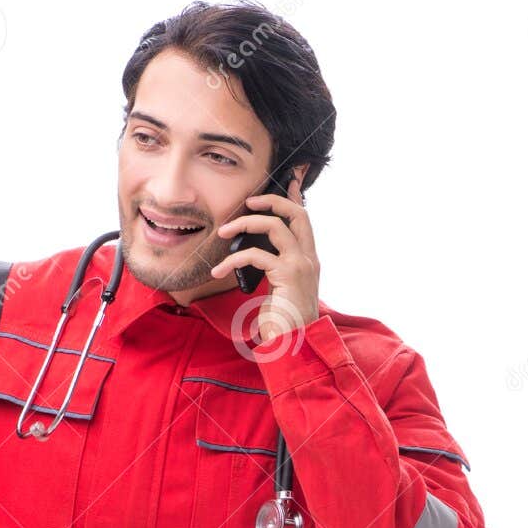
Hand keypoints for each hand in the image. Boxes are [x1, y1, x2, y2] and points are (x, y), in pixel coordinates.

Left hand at [210, 173, 320, 340]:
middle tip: (248, 202)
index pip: (304, 220)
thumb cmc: (284, 323)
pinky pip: (255, 254)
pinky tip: (218, 271)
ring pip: (274, 226)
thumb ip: (275, 270)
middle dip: (270, 201)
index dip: (294, 198)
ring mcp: (300, 265)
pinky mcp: (287, 275)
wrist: (294, 346)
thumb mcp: (280, 290)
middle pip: (296, 213)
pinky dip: (232, 259)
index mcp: (308, 260)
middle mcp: (308, 259)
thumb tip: (255, 255)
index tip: (288, 182)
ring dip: (244, 224)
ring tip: (223, 233)